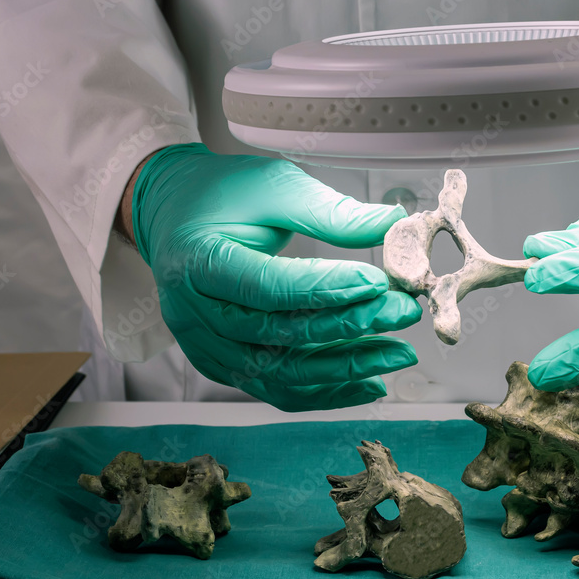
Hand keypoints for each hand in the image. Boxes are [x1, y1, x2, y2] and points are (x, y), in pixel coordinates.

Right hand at [127, 143, 421, 410]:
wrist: (175, 216)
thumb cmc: (223, 195)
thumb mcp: (274, 187)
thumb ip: (330, 213)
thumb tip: (395, 225)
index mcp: (198, 261)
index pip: (268, 287)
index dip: (327, 290)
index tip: (379, 284)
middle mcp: (194, 313)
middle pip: (278, 334)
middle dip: (349, 328)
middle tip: (402, 313)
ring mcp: (205, 347)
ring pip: (280, 374)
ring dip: (344, 369)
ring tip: (396, 353)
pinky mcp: (222, 365)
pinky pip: (276, 389)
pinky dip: (324, 391)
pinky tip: (368, 382)